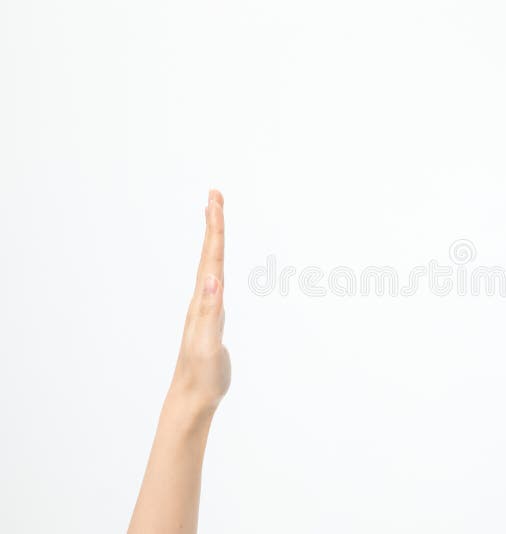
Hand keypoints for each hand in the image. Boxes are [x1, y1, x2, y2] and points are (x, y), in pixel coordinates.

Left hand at [170, 190, 230, 414]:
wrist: (192, 399)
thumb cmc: (202, 374)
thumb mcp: (208, 342)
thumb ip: (210, 310)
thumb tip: (213, 278)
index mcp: (204, 301)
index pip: (211, 258)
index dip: (214, 229)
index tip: (215, 200)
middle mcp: (202, 300)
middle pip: (208, 255)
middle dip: (213, 224)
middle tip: (215, 196)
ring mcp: (206, 309)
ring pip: (210, 267)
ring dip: (213, 242)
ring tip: (214, 221)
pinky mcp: (212, 320)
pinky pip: (215, 285)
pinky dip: (217, 268)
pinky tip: (217, 272)